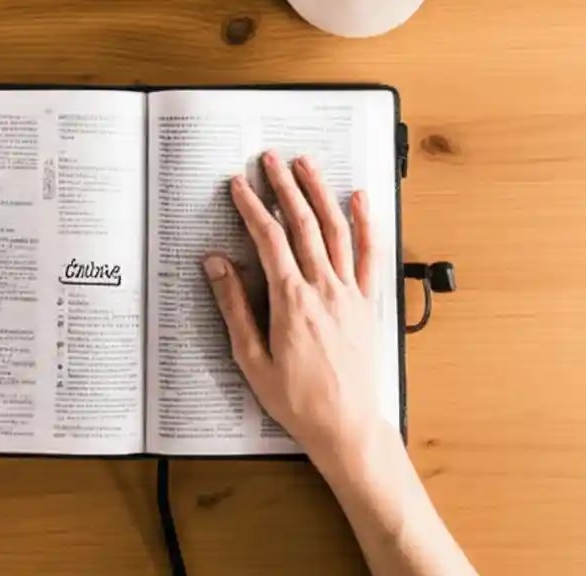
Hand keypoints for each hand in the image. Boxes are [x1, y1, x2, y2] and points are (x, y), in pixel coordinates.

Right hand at [202, 152, 389, 466]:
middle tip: (269, 159)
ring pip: (336, 231)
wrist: (345, 426)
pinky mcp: (366, 304)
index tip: (238, 185)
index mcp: (291, 302)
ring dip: (320, 193)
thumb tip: (216, 265)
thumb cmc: (297, 400)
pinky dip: (366, 224)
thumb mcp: (251, 358)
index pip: (269, 240)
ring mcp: (349, 295)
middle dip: (284, 187)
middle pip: (303, 225)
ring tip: (306, 165)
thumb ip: (234, 307)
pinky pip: (368, 256)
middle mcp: (324, 291)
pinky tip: (359, 199)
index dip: (252, 207)